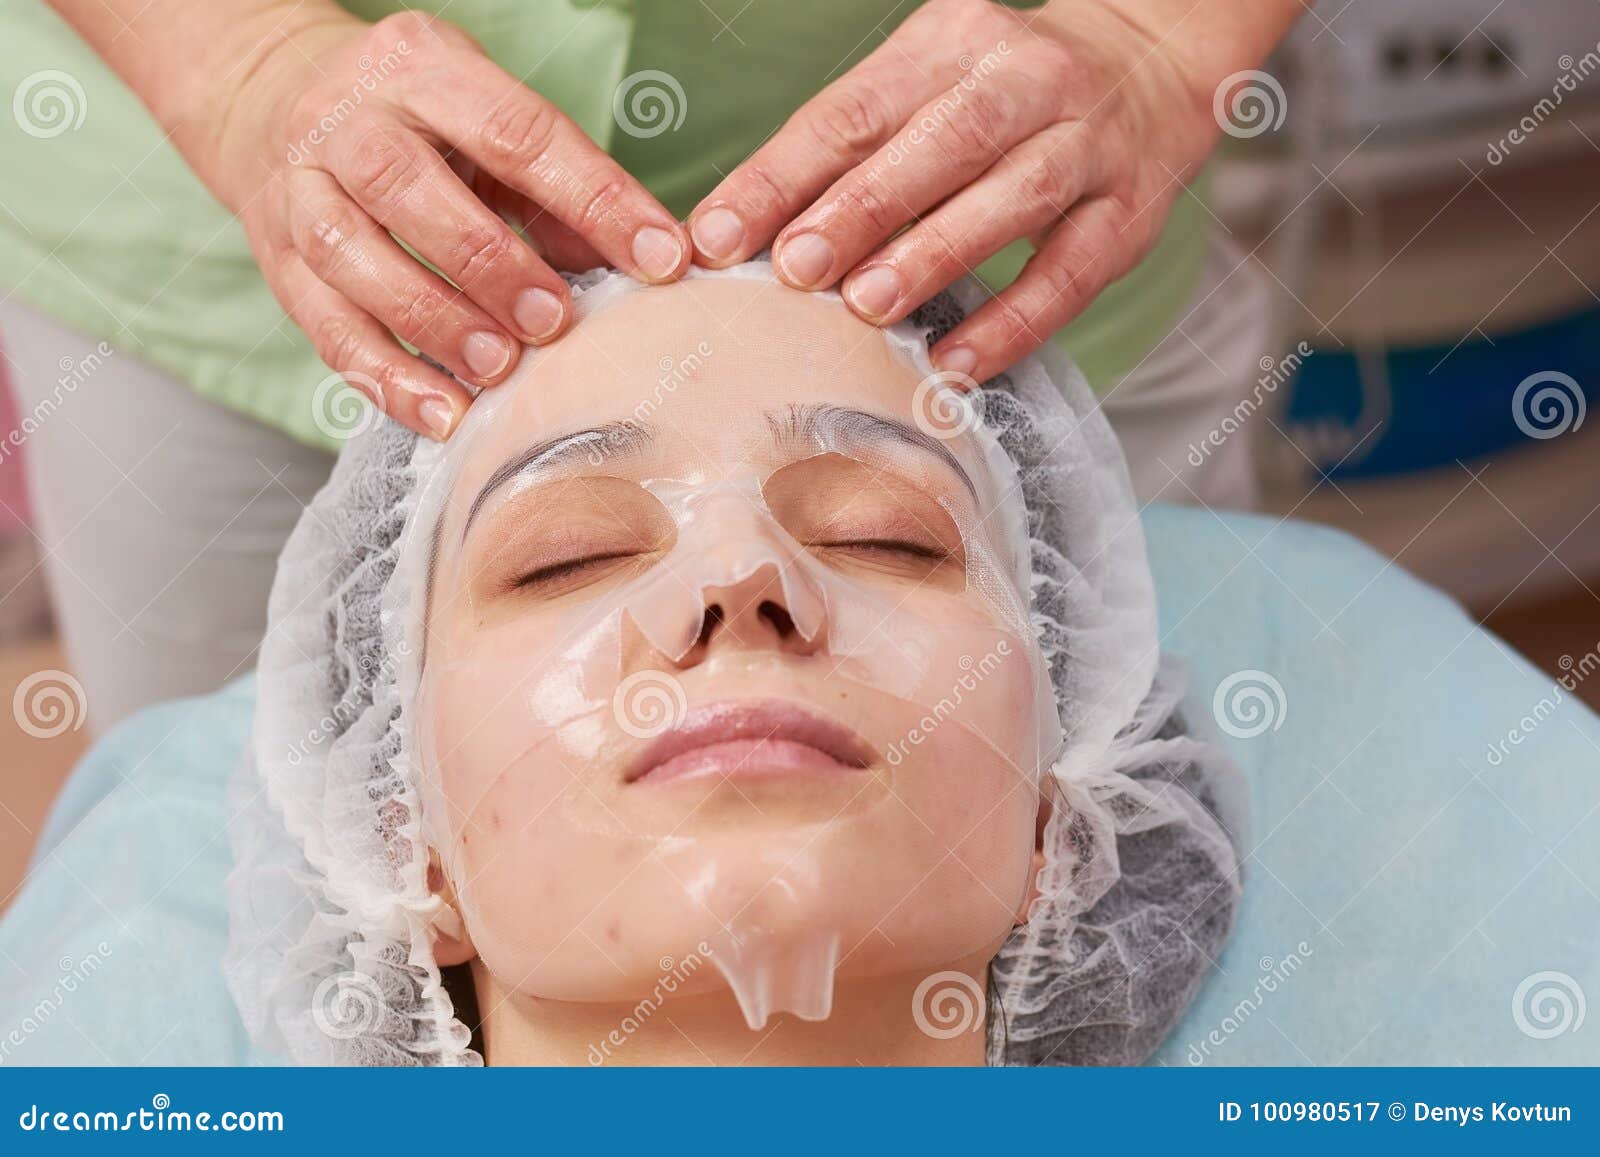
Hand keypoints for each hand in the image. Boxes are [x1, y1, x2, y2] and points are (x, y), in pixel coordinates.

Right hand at [213, 11, 689, 437]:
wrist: (270, 97)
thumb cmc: (415, 121)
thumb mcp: (486, 123)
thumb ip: (556, 192)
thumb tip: (643, 265)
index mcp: (422, 69)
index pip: (517, 131)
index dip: (594, 198)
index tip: (660, 259)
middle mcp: (349, 119)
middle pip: (409, 185)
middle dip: (489, 261)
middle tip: (554, 322)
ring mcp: (300, 188)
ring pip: (350, 253)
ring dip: (431, 319)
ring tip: (498, 369)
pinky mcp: (276, 257)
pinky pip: (324, 324)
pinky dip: (383, 376)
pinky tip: (441, 412)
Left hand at [687, 0, 1247, 383]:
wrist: (1151, 61)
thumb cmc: (1000, 94)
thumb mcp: (924, 89)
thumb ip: (849, 152)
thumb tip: (743, 238)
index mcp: (950, 44)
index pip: (853, 110)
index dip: (781, 176)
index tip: (717, 239)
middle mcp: (1024, 80)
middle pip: (939, 143)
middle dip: (860, 208)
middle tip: (794, 269)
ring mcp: (1086, 144)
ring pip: (1010, 199)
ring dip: (934, 256)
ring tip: (867, 308)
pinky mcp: (1128, 213)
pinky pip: (1070, 272)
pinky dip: (1013, 320)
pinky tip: (958, 363)